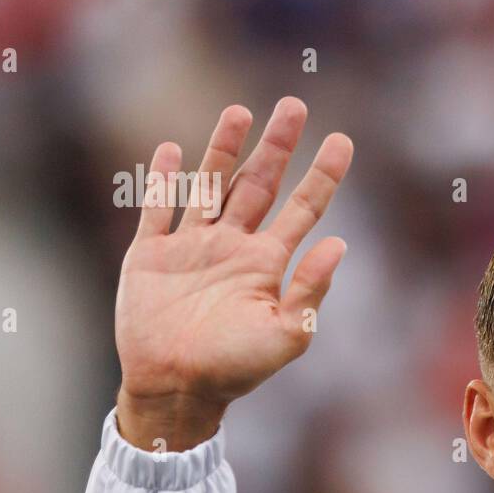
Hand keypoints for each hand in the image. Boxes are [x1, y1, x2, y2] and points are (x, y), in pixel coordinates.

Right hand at [115, 97, 352, 450]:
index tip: (342, 140)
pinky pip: (159, 209)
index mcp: (267, 263)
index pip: (303, 208)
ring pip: (212, 184)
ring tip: (241, 111)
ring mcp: (192, 247)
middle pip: (260, 183)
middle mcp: (233, 246)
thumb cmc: (237, 369)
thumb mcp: (287, 334)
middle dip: (277, 145)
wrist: (177, 389)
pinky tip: (175, 149)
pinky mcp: (151, 254)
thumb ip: (311, 290)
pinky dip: (166, 180)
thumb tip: (339, 243)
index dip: (323, 175)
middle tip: (295, 103)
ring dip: (225, 149)